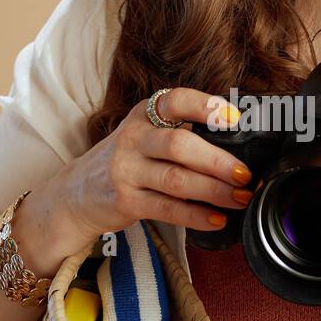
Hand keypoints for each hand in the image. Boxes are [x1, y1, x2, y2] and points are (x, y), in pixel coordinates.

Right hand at [31, 88, 257, 261]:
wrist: (76, 194)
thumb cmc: (126, 161)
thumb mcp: (144, 135)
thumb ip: (180, 133)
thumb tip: (238, 145)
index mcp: (144, 115)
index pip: (176, 101)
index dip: (206, 107)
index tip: (234, 119)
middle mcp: (133, 139)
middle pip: (180, 145)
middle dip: (218, 161)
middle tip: (245, 174)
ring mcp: (126, 171)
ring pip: (177, 180)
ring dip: (214, 191)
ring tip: (240, 199)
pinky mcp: (125, 202)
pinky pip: (167, 209)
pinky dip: (196, 216)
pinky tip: (217, 220)